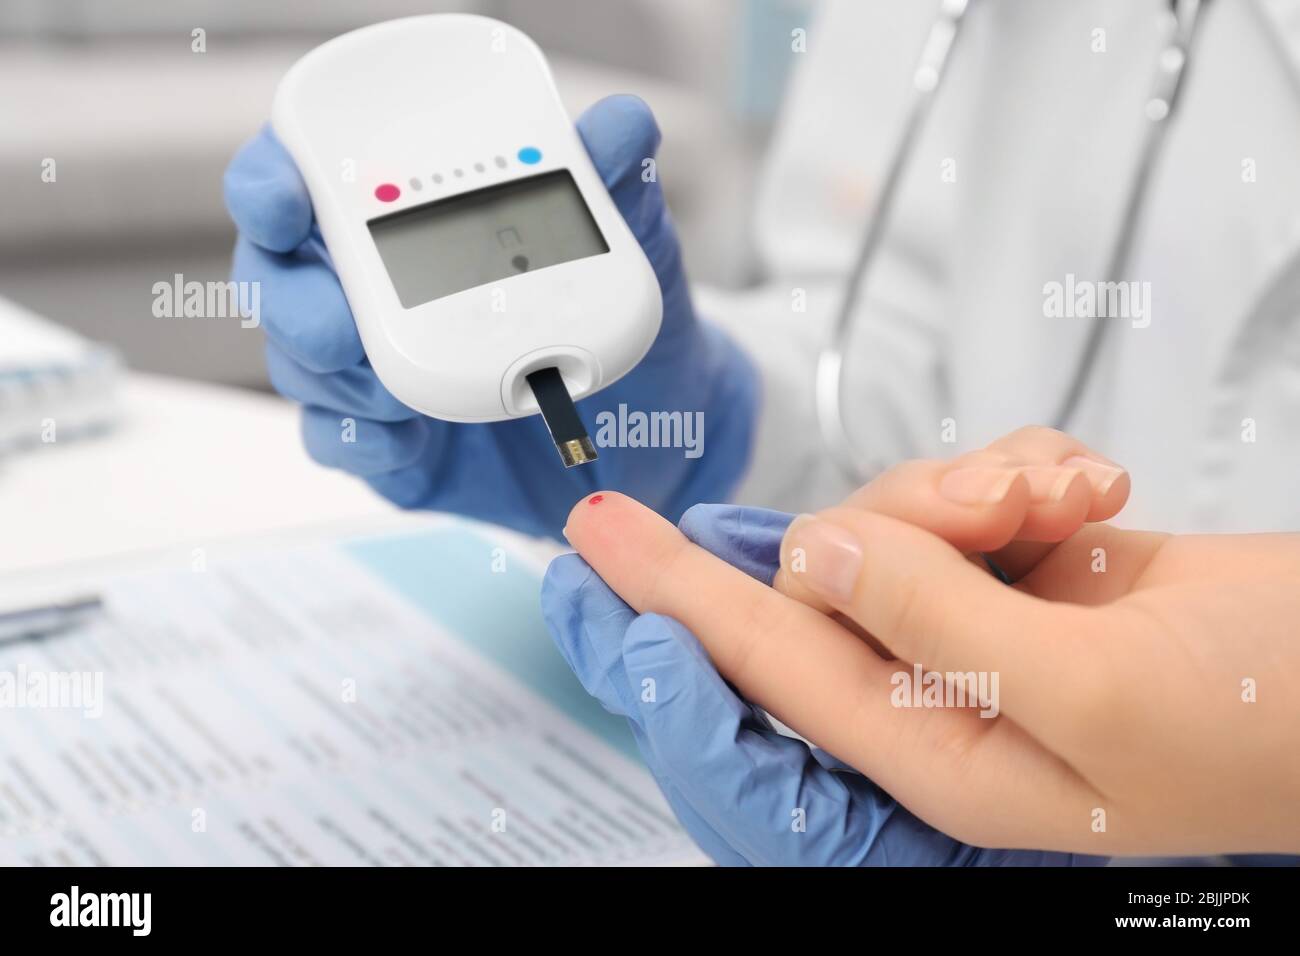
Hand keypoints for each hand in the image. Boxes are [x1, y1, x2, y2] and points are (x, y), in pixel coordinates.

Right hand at [224, 95, 756, 539]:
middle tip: (339, 329)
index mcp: (403, 219)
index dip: (271, 185)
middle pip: (279, 283)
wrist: (653, 421)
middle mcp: (371, 291)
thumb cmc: (612, 313)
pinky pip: (342, 444)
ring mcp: (376, 370)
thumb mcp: (624, 245)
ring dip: (336, 380)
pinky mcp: (392, 443)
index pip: (304, 185)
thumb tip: (622, 124)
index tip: (284, 202)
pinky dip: (362, 442)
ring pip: (302, 368)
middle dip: (293, 303)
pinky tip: (405, 441)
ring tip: (398, 395)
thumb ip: (611, 185)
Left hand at [542, 503, 1086, 865]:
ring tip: (1073, 505)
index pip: (757, 676)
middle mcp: (930, 692)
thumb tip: (818, 555)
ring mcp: (962, 622)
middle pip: (820, 579)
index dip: (667, 610)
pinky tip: (1085, 492)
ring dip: (973, 487)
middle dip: (898, 520)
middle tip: (1008, 507)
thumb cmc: (1267, 718)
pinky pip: (953, 490)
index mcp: (935, 757)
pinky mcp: (1001, 564)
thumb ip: (940, 626)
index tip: (595, 543)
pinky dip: (1017, 470)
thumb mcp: (1101, 692)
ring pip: (883, 518)